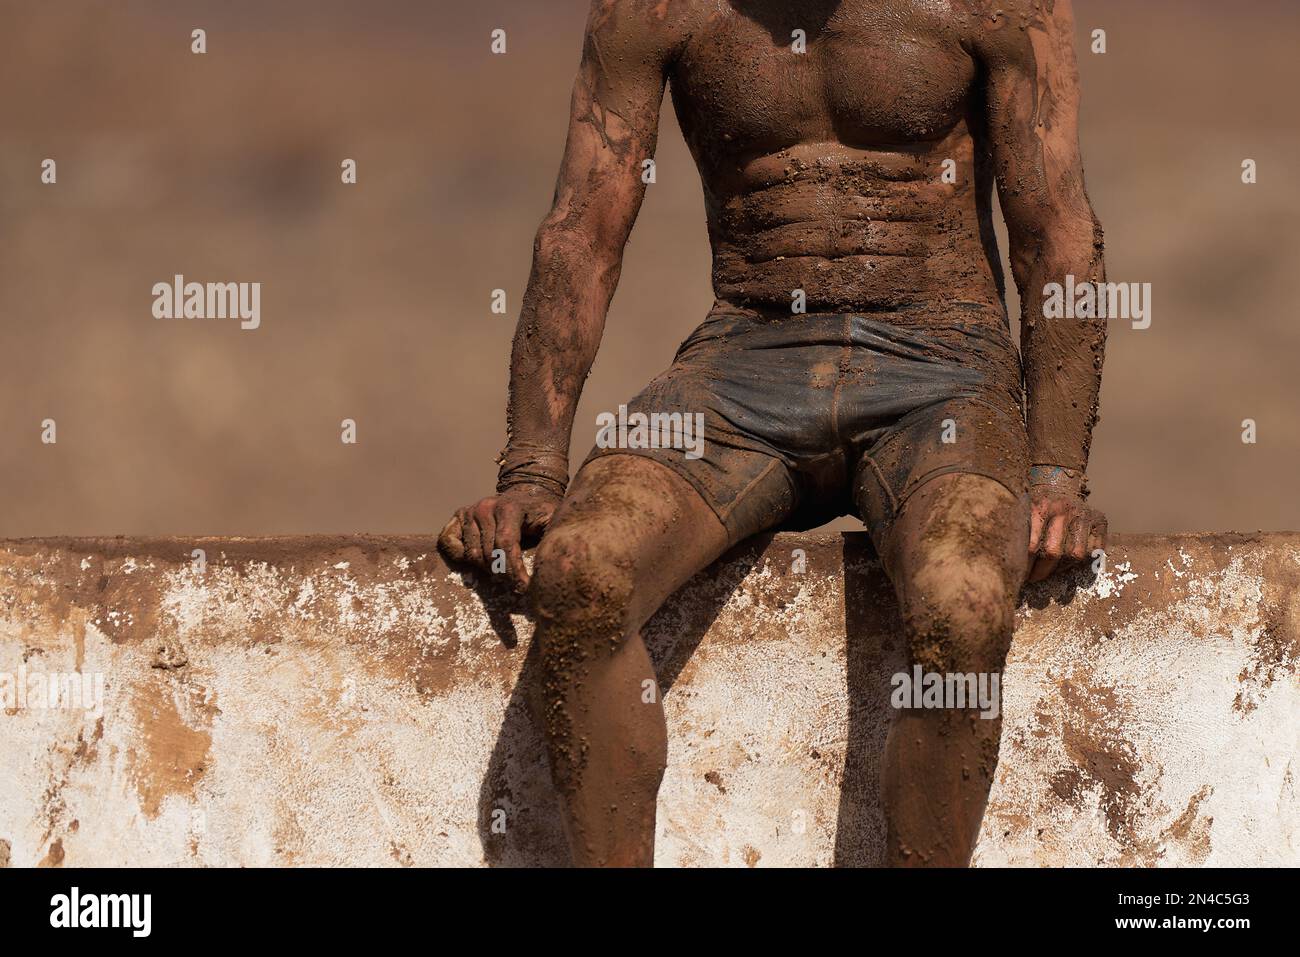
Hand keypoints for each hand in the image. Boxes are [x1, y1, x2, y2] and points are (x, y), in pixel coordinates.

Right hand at [438, 484, 561, 591]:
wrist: (526, 493)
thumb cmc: (541, 512)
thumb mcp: (554, 519)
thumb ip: (556, 535)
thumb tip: (559, 563)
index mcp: (510, 507)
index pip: (506, 545)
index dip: (514, 571)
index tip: (524, 588)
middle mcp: (486, 507)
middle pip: (489, 554)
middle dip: (503, 574)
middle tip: (516, 583)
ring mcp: (469, 511)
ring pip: (472, 554)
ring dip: (487, 569)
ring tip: (503, 572)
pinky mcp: (458, 516)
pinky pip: (450, 544)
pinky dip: (461, 557)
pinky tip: (480, 562)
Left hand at [1027, 469, 1106, 582]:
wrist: (1059, 485)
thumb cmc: (1036, 505)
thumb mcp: (1022, 510)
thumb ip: (1016, 530)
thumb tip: (1006, 561)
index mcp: (1041, 506)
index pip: (1031, 545)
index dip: (1025, 565)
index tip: (1019, 574)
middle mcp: (1064, 509)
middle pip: (1053, 552)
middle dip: (1041, 571)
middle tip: (1033, 578)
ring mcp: (1084, 514)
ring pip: (1075, 555)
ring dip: (1060, 568)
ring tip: (1049, 571)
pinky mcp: (1100, 521)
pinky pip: (1093, 551)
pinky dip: (1081, 561)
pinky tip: (1066, 562)